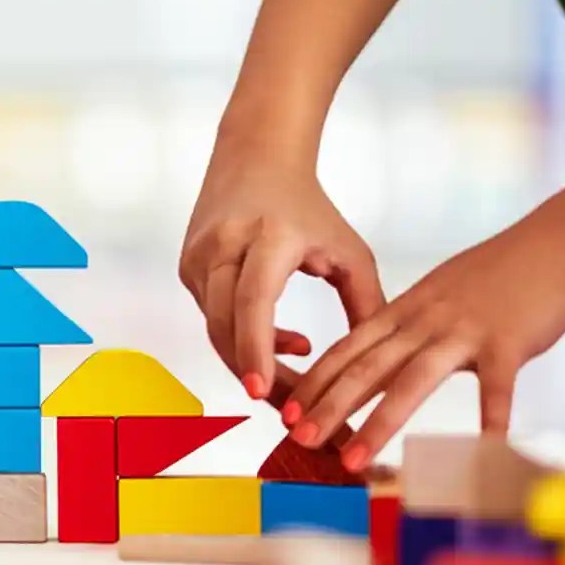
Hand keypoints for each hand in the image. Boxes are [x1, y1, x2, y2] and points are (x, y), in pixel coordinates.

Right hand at [180, 149, 384, 405]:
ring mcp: (198, 256)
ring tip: (297, 373)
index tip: (262, 391)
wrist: (255, 157)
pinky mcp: (187, 267)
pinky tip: (281, 340)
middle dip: (254, 370)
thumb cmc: (310, 209)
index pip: (254, 301)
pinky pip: (213, 317)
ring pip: (217, 327)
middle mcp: (224, 244)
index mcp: (268, 236)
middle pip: (226, 324)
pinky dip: (242, 337)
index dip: (257, 347)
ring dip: (253, 358)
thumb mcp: (349, 253)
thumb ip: (367, 307)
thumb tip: (377, 371)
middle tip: (291, 408)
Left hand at [285, 175, 564, 471]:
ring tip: (352, 459)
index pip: (346, 350)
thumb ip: (404, 332)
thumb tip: (374, 369)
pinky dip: (489, 420)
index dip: (313, 382)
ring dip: (378, 423)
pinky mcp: (509, 342)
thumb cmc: (494, 276)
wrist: (553, 242)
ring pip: (412, 380)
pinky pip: (496, 388)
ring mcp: (464, 332)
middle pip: (366, 367)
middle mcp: (423, 321)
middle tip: (296, 438)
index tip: (285, 412)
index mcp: (403, 312)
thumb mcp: (435, 298)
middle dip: (327, 406)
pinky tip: (480, 451)